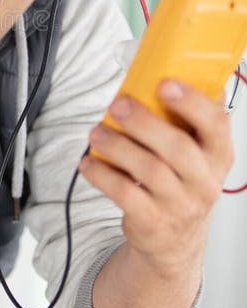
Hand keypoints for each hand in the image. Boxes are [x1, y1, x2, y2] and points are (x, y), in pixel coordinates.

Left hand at [81, 80, 232, 278]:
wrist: (174, 239)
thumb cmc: (180, 180)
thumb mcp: (193, 151)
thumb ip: (182, 117)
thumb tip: (163, 68)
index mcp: (218, 154)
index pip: (216, 124)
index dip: (192, 102)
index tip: (164, 83)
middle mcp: (204, 180)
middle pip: (178, 148)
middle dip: (144, 122)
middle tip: (118, 104)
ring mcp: (180, 204)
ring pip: (150, 170)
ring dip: (118, 145)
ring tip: (96, 131)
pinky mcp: (154, 221)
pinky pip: (126, 194)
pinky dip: (103, 175)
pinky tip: (89, 161)